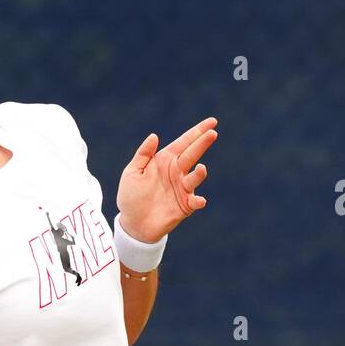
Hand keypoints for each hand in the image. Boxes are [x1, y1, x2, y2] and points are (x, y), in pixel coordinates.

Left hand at [116, 117, 217, 241]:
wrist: (133, 223)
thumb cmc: (131, 196)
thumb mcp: (132, 173)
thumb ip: (143, 155)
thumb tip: (154, 136)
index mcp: (165, 160)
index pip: (184, 142)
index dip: (197, 132)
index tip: (212, 121)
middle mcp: (177, 172)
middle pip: (192, 154)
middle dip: (203, 144)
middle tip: (212, 133)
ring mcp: (182, 188)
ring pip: (195, 177)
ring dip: (200, 173)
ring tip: (201, 168)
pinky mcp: (185, 205)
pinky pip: (195, 201)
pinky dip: (198, 200)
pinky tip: (199, 200)